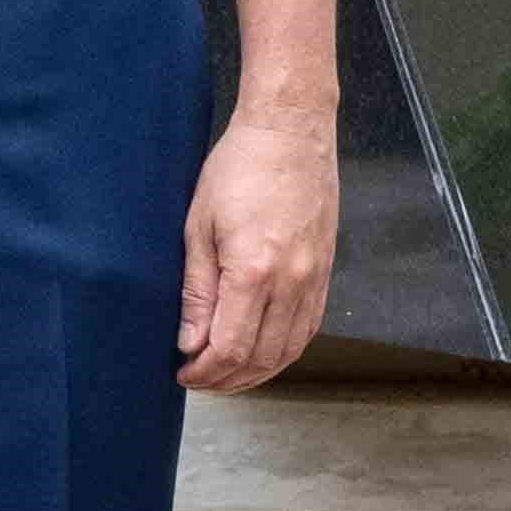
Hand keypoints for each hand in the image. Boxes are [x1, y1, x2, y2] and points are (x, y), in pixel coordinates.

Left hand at [180, 110, 336, 394]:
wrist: (291, 130)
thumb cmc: (239, 167)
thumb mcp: (199, 225)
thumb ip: (196, 290)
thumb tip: (190, 342)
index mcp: (254, 270)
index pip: (230, 347)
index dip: (205, 371)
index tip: (183, 374)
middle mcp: (292, 282)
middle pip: (262, 358)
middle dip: (227, 379)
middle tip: (199, 380)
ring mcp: (315, 278)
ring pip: (290, 350)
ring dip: (257, 373)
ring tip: (226, 376)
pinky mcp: (327, 271)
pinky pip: (309, 328)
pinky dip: (285, 351)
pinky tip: (263, 354)